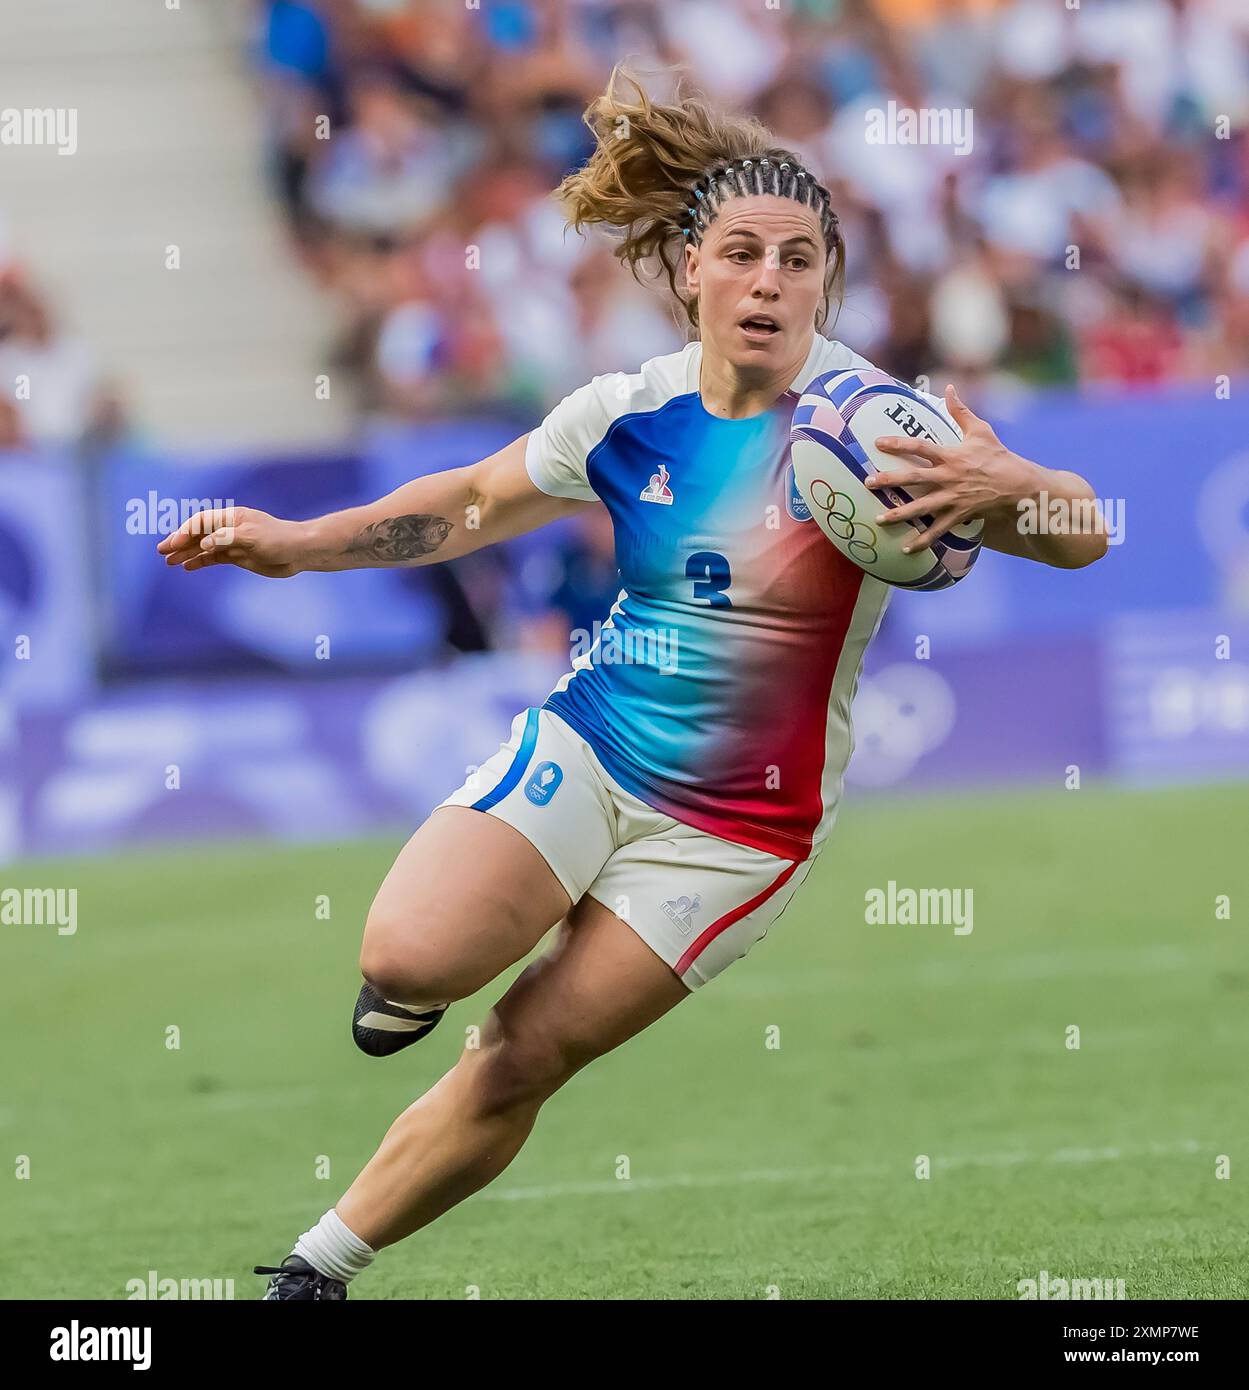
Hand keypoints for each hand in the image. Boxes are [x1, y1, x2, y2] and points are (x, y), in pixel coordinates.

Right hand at [156, 506, 306, 577]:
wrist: (299, 552)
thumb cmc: (279, 540)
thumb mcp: (253, 538)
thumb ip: (227, 539)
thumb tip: (204, 544)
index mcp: (232, 517)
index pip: (201, 522)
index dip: (185, 532)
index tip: (173, 544)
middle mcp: (229, 528)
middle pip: (198, 534)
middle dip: (179, 542)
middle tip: (161, 552)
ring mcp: (232, 542)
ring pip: (203, 547)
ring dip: (186, 553)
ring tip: (168, 561)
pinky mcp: (238, 556)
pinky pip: (213, 558)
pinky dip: (200, 561)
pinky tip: (187, 567)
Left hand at [867, 385, 1039, 553]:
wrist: (1018, 485)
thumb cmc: (998, 456)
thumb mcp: (980, 430)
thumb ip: (961, 411)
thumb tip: (949, 387)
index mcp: (951, 456)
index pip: (919, 447)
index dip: (898, 444)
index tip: (878, 443)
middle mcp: (948, 477)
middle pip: (914, 478)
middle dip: (889, 481)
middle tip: (868, 483)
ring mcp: (953, 498)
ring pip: (922, 507)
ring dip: (899, 514)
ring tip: (879, 519)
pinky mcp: (959, 515)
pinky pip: (938, 530)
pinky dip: (923, 541)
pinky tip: (906, 549)